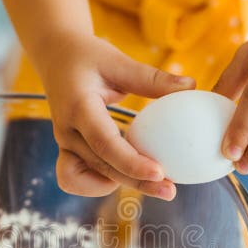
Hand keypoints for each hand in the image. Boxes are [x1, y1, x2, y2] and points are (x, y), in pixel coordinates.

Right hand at [36, 33, 195, 200]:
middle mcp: (67, 131)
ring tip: (149, 181)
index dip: (131, 162)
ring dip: (116, 183)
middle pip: (101, 167)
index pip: (104, 143)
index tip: (160, 173)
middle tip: (170, 191)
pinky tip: (125, 173)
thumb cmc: (88, 57)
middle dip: (136, 182)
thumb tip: (191, 86)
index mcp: (78, 107)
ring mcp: (64, 144)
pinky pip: (75, 179)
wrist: (55, 56)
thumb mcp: (118, 61)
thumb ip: (152, 78)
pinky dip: (99, 181)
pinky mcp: (67, 150)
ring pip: (85, 180)